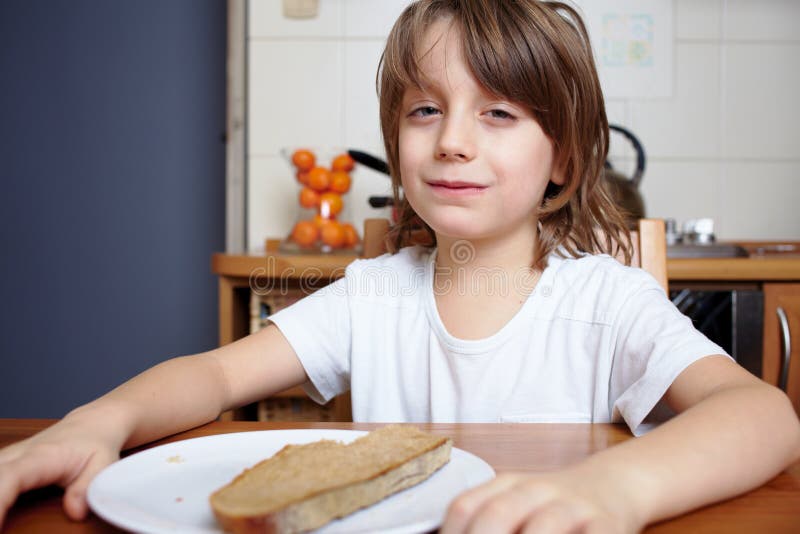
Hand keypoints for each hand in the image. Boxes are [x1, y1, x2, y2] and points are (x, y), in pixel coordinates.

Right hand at [0, 409, 126, 527]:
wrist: (91, 423)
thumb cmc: (95, 442)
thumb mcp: (101, 464)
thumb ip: (86, 488)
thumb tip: (75, 512)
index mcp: (41, 456)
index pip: (10, 478)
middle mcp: (19, 454)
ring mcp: (8, 457)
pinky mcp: (5, 462)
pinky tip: (0, 505)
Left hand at [440, 470, 643, 533]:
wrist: (610, 484)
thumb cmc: (550, 509)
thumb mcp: (515, 508)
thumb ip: (486, 524)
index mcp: (505, 486)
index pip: (465, 508)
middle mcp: (535, 490)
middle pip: (497, 514)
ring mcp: (571, 506)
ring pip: (543, 526)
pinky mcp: (606, 523)